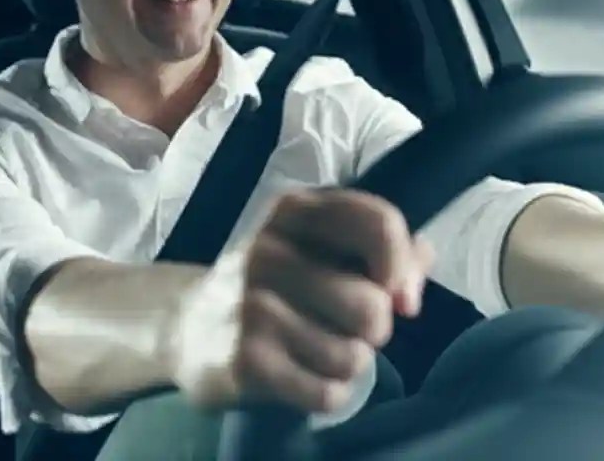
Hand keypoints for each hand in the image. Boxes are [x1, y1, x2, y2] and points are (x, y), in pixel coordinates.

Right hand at [170, 188, 432, 413]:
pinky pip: (328, 392)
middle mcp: (267, 251)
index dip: (402, 267)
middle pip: (372, 306)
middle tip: (342, 326)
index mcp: (294, 211)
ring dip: (348, 364)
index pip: (378, 224)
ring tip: (315, 349)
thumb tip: (417, 275)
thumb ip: (381, 248)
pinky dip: (327, 393)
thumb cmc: (276, 283)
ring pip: (353, 356)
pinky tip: (301, 377)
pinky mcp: (245, 362)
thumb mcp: (320, 246)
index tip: (401, 297)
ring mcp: (252, 307)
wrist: (186, 326)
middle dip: (372, 329)